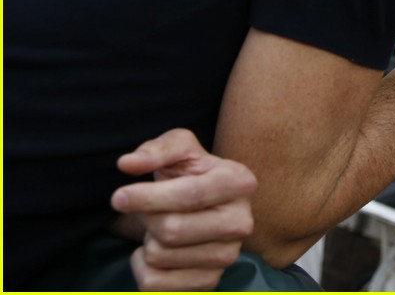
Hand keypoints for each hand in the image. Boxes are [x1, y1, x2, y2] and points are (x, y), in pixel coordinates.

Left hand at [111, 129, 256, 290]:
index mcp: (240, 182)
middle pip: (172, 230)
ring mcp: (228, 257)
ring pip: (160, 256)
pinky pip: (154, 284)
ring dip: (147, 240)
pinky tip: (158, 251)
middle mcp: (242, 223)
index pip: (190, 195)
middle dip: (147, 217)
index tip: (118, 197)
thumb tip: (127, 163)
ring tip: (161, 226)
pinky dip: (142, 267)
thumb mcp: (178, 148)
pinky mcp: (209, 283)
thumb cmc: (188, 173)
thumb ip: (155, 149)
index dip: (148, 197)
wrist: (200, 208)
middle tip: (148, 208)